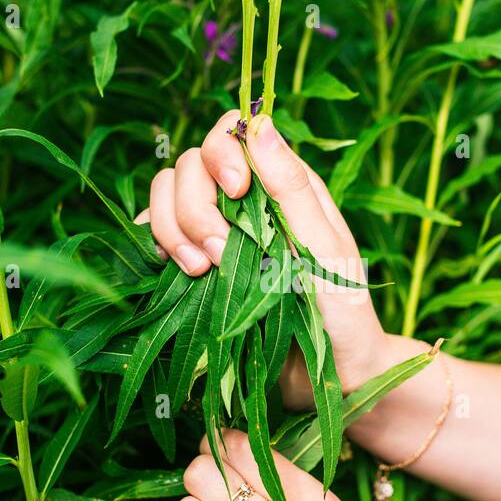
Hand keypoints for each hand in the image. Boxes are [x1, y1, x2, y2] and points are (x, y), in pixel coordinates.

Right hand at [136, 110, 388, 392]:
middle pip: (190, 164)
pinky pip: (157, 233)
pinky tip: (180, 273)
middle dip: (195, 206)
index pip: (233, 133)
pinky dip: (158, 246)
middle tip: (219, 255)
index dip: (222, 153)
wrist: (330, 377)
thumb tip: (260, 122)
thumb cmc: (343, 312)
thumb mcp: (325, 247)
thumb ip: (292, 187)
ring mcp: (216, 230)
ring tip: (201, 272)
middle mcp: (247, 198)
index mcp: (284, 183)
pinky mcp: (194, 263)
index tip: (236, 190)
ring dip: (173, 228)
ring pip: (165, 194)